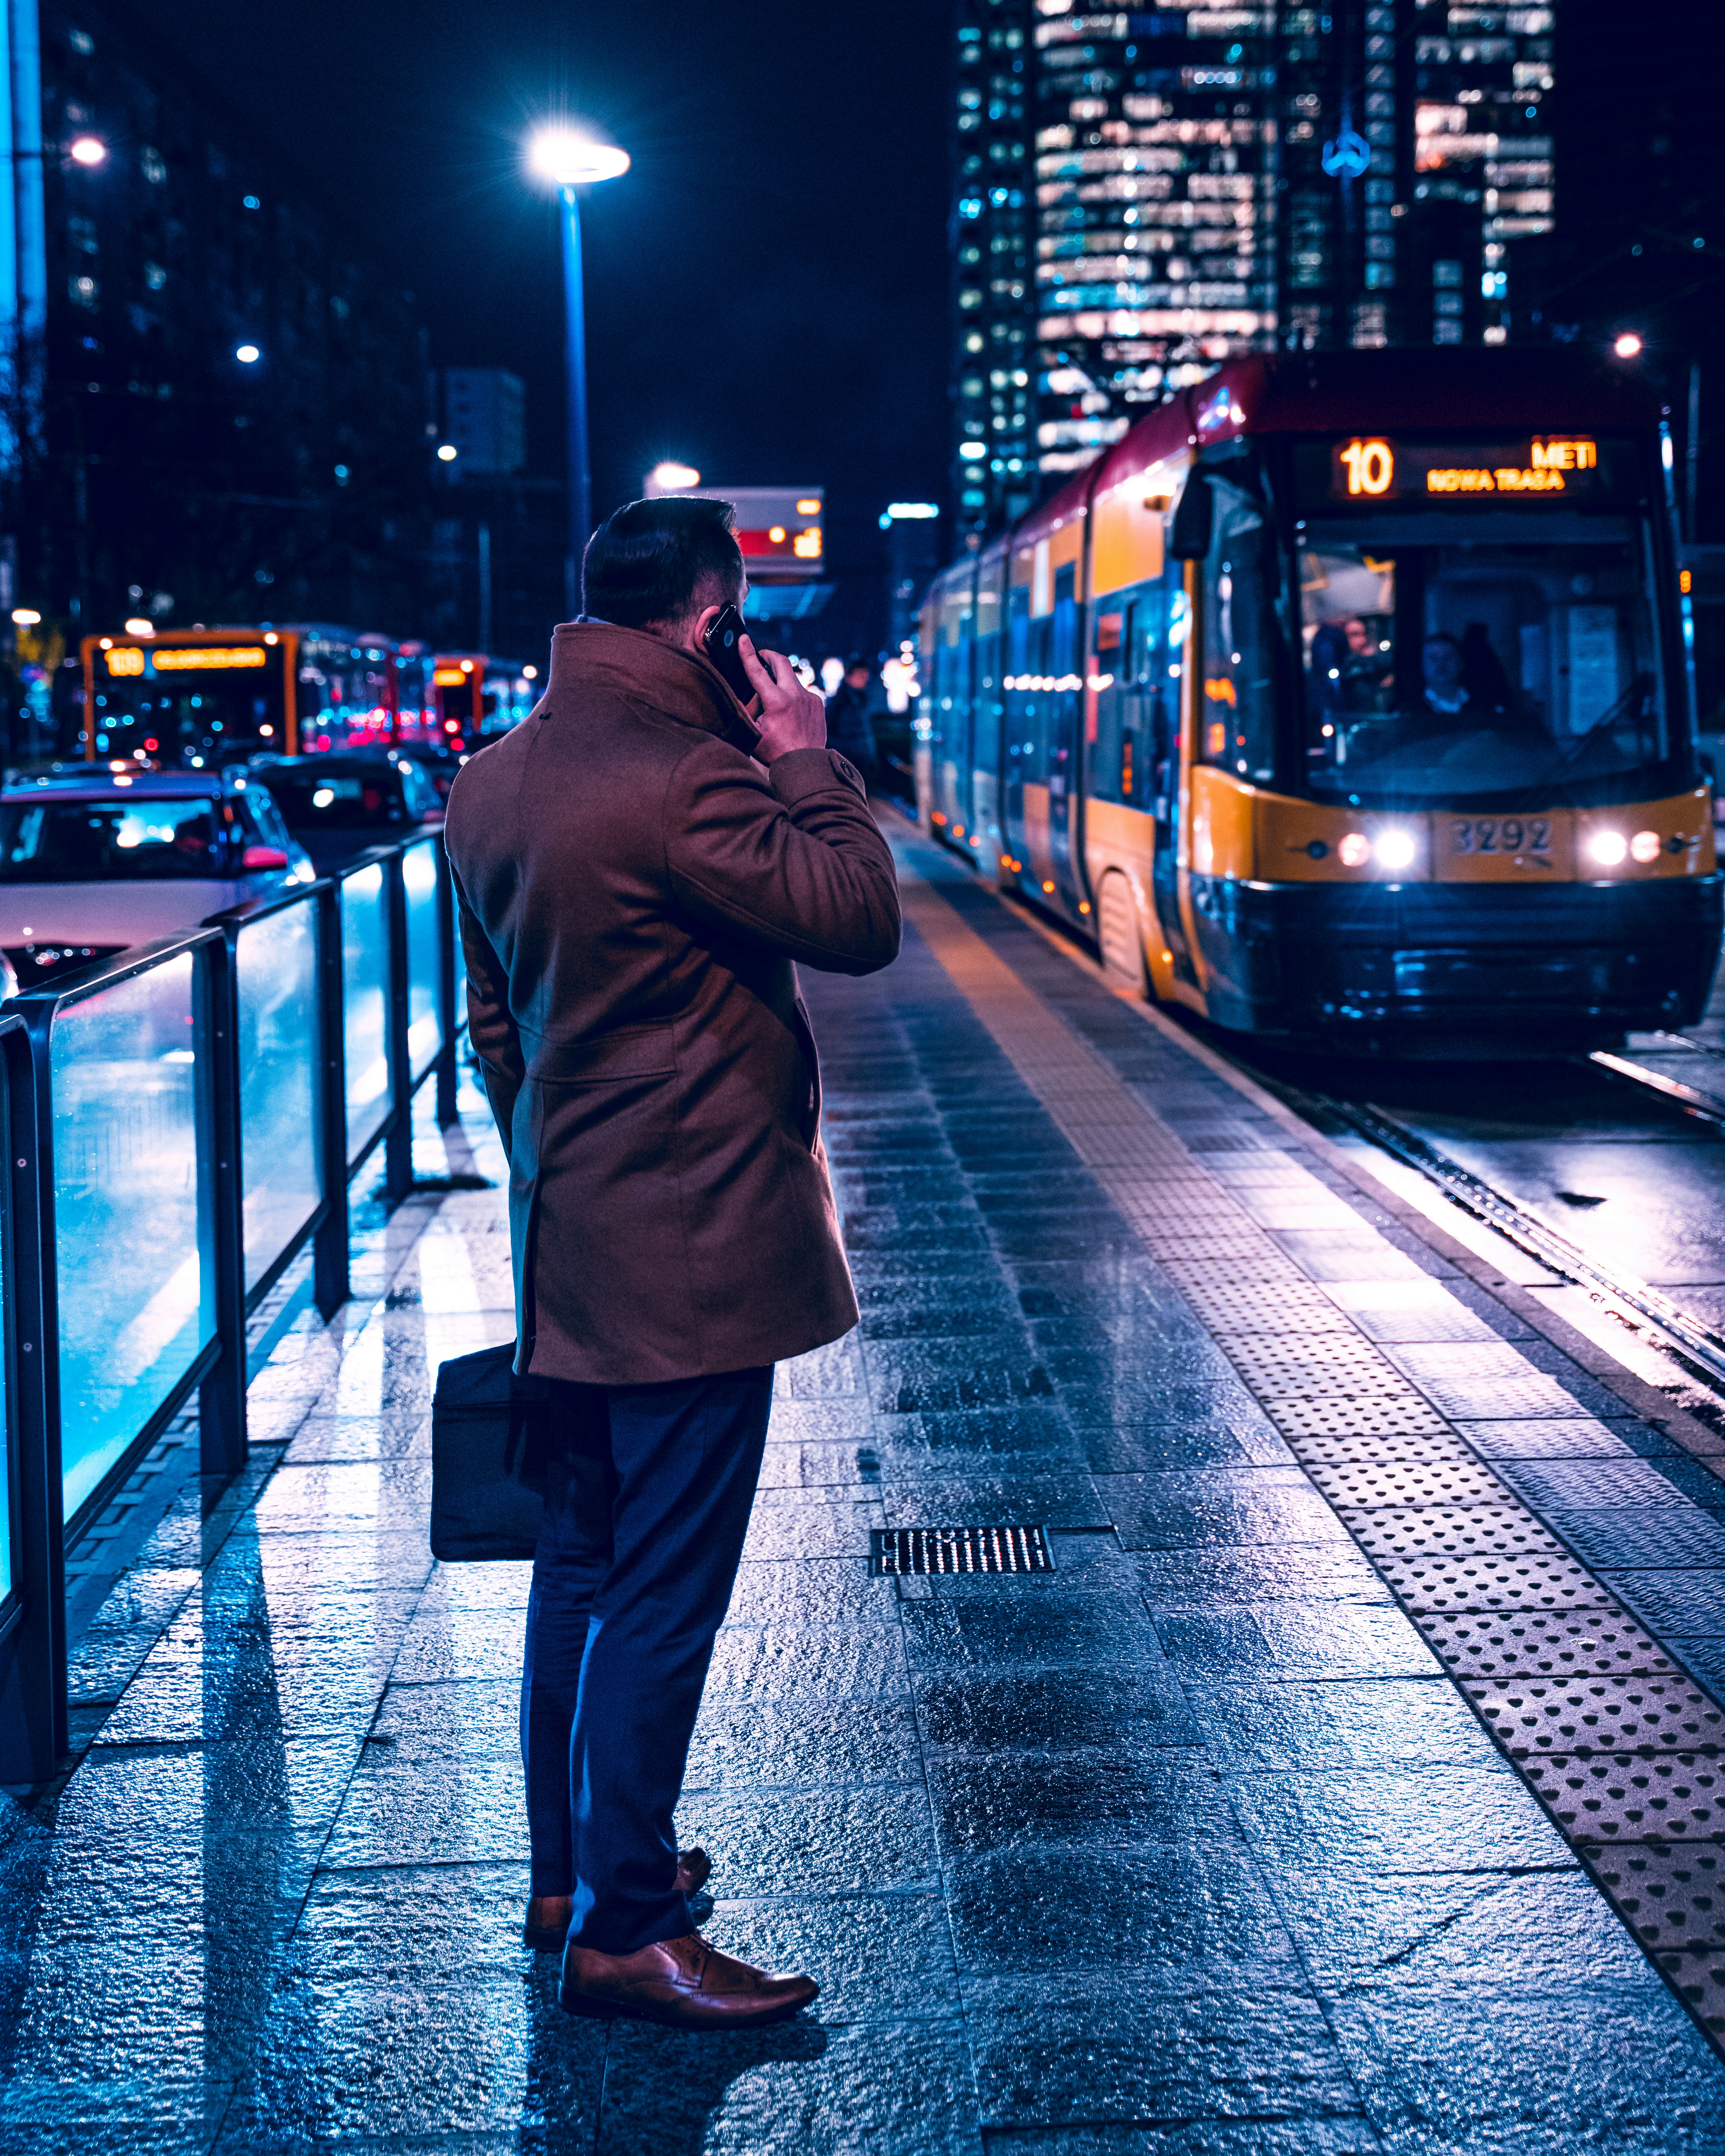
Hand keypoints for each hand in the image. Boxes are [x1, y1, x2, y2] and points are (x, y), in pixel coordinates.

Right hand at [739, 635, 826, 763]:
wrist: (806, 765)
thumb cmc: (776, 752)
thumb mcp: (753, 733)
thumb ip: (743, 712)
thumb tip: (737, 696)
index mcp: (776, 701)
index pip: (757, 671)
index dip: (748, 653)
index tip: (743, 639)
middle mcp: (794, 695)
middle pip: (781, 662)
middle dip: (769, 655)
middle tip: (761, 656)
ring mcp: (809, 698)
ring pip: (791, 679)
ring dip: (780, 680)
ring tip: (773, 697)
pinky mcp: (818, 704)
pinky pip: (802, 692)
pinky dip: (792, 695)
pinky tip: (788, 711)